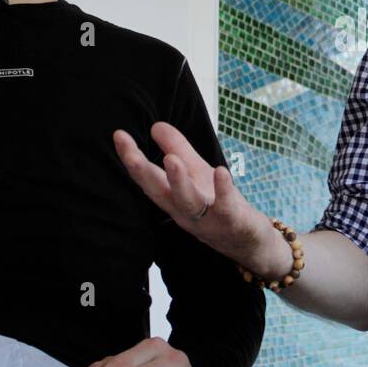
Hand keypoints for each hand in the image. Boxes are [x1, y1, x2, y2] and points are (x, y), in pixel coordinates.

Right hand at [113, 122, 291, 277]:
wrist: (248, 240)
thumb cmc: (217, 205)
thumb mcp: (197, 173)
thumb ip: (177, 149)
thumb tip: (156, 125)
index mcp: (172, 198)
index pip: (146, 177)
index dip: (131, 158)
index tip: (119, 135)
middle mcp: (183, 210)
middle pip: (159, 192)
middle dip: (143, 173)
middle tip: (131, 154)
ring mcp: (206, 219)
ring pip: (188, 202)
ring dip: (179, 182)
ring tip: (171, 160)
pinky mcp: (231, 222)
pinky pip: (225, 207)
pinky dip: (223, 190)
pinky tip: (221, 171)